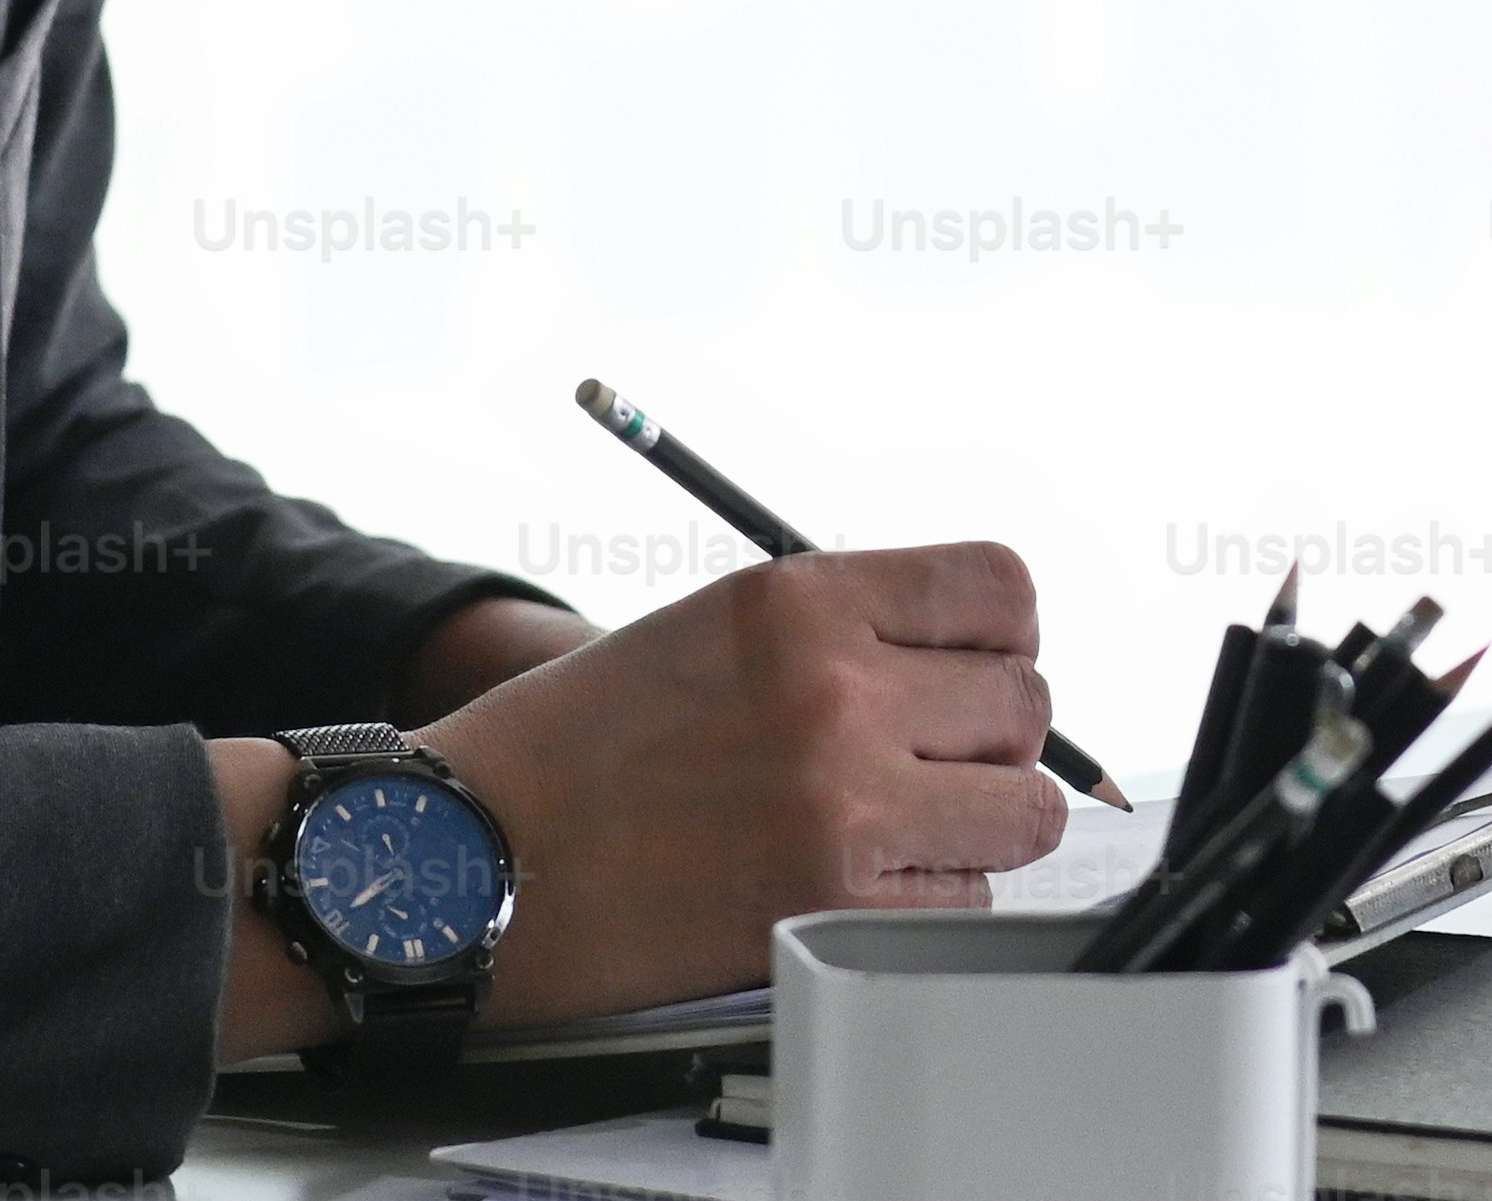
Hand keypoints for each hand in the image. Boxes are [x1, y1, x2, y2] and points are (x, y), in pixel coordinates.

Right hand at [412, 543, 1068, 1018]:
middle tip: (925, 768)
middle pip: (1025, 701)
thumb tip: (967, 671)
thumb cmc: (576, 747)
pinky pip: (965, 896)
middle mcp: (836, 684)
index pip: (998, 589)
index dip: (1005, 638)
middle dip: (988, 740)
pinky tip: (856, 886)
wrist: (466, 853)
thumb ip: (840, 635)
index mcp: (801, 597)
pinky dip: (931, 898)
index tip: (977, 672)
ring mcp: (842, 796)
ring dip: (979, 824)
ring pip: (1021, 807)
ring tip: (900, 831)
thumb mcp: (713, 633)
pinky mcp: (831, 902)